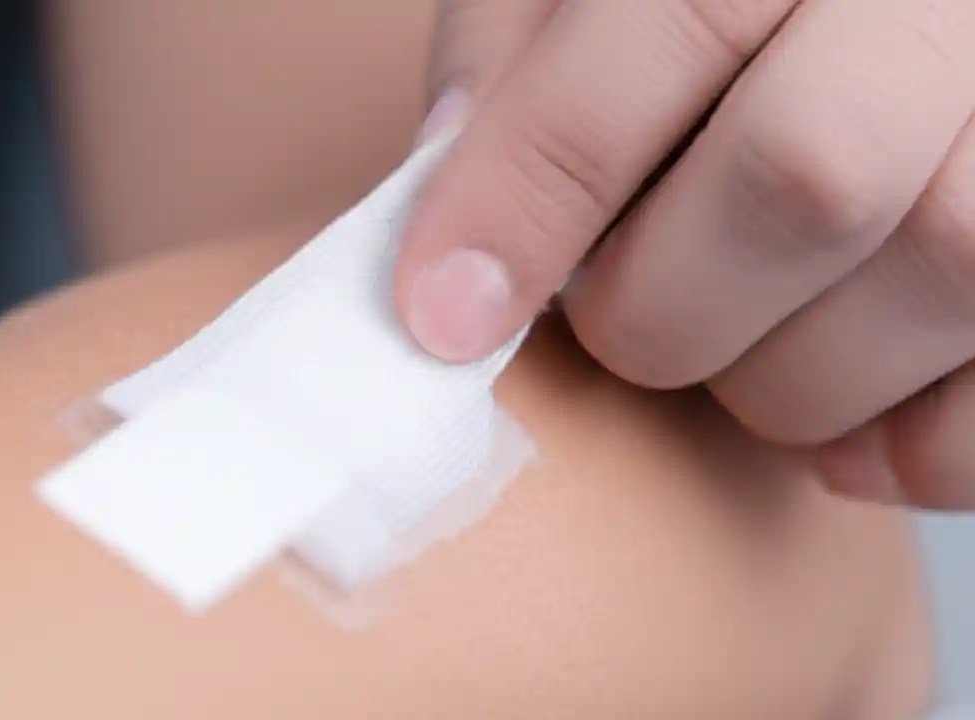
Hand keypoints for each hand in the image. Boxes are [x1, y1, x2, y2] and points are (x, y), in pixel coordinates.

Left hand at [394, 0, 974, 508]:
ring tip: (722, 348)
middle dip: (661, 304)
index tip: (443, 316)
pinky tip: (834, 430)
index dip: (531, 194)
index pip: (667, 31)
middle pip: (808, 176)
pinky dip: (914, 443)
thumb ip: (512, 57)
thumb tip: (449, 229)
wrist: (876, 19)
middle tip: (612, 319)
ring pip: (940, 270)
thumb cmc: (704, 1)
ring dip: (783, 378)